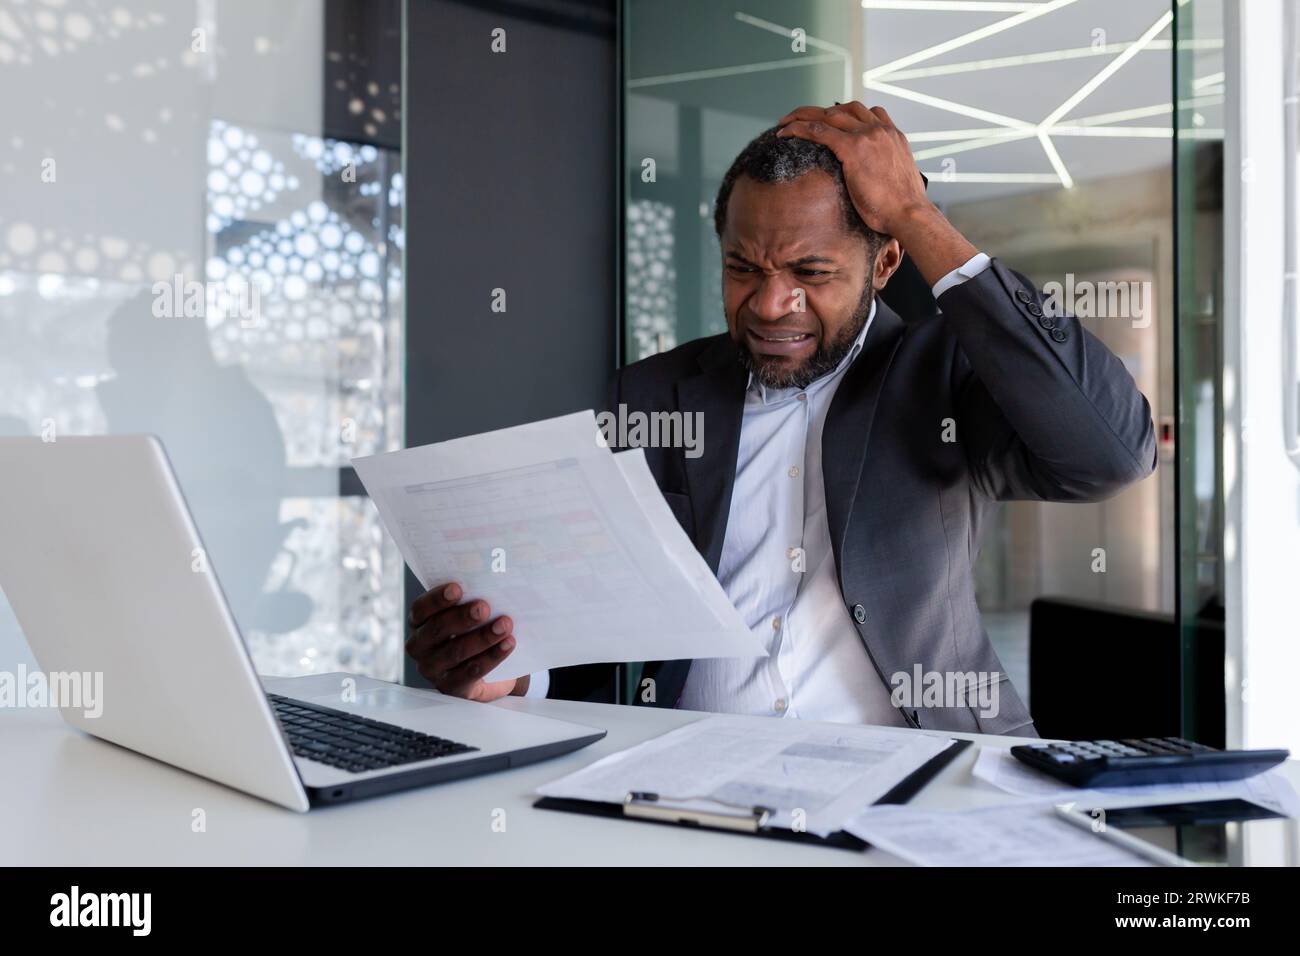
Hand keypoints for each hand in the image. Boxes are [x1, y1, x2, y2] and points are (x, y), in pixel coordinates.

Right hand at [406, 582, 521, 701]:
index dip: (437, 599)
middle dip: (462, 617)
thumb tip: (490, 581)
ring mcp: (433, 670)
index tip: (458, 588)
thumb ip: (469, 600)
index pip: (421, 609)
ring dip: (482, 637)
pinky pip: (472, 671)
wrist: (485, 673)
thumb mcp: (466, 616)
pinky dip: (492, 656)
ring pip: (455, 652)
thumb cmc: (472, 632)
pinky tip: (508, 644)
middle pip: (437, 630)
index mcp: (419, 623)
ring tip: (505, 624)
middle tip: (484, 607)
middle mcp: (419, 647)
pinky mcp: (451, 687)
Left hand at [776, 102, 930, 237]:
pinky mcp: (853, 148)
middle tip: (798, 119)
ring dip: (804, 115)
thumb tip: (877, 179)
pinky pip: (819, 131)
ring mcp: (867, 136)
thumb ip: (886, 168)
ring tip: (785, 123)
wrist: (909, 214)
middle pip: (844, 108)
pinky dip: (799, 129)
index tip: (826, 122)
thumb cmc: (903, 207)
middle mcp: (880, 129)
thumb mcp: (897, 179)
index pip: (865, 113)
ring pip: (828, 114)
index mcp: (892, 134)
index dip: (841, 114)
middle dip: (818, 111)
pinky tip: (785, 134)